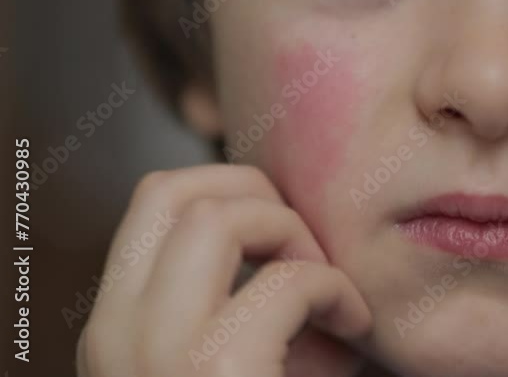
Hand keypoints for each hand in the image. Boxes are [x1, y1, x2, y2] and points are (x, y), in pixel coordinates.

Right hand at [77, 165, 371, 376]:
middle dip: (255, 195)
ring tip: (326, 286)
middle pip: (167, 190)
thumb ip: (237, 305)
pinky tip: (354, 325)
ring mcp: (156, 357)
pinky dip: (336, 288)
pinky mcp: (216, 372)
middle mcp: (114, 342)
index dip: (230, 196)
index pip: (150, 208)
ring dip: (289, 232)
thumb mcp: (232, 358)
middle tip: (307, 252)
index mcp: (112, 335)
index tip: (282, 245)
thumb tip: (294, 234)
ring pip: (212, 217)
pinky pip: (289, 280)